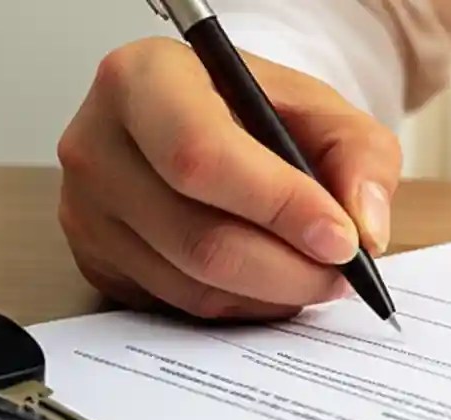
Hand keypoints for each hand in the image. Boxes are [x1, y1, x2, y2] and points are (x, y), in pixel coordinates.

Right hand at [57, 38, 400, 320]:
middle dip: (289, 269)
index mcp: (142, 80)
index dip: (279, 206)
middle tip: (342, 273)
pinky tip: (267, 280)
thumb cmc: (252, 112)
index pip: (203, 156)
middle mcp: (96, 145)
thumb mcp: (320, 109)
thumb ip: (360, 156)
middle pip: (200, 239)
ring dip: (270, 295)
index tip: (342, 239)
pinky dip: (239, 306)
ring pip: (194, 287)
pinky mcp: (94, 263)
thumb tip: (364, 229)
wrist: (197, 124)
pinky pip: (178, 308)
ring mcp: (85, 212)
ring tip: (312, 274)